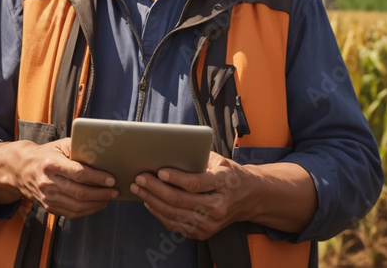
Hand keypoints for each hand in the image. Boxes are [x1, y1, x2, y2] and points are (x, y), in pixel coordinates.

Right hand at [15, 138, 118, 217]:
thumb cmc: (46, 155)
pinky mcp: (48, 207)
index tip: (111, 179)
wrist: (21, 169)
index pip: (78, 173)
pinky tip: (96, 204)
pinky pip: (71, 213)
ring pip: (77, 206)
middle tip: (114, 190)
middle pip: (80, 192)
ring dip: (97, 204)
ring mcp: (47, 197)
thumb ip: (79, 148)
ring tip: (108, 198)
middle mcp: (47, 182)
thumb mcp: (60, 145)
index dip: (97, 178)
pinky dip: (87, 211)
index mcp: (51, 164)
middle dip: (101, 193)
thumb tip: (101, 154)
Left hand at [130, 152, 248, 239]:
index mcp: (224, 185)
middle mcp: (218, 208)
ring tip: (139, 188)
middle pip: (180, 200)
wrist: (248, 198)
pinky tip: (149, 202)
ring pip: (174, 214)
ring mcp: (211, 224)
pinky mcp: (203, 233)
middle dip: (155, 188)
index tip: (159, 170)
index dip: (175, 178)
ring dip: (152, 201)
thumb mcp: (219, 161)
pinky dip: (159, 213)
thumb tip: (168, 153)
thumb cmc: (229, 175)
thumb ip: (198, 157)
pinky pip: (175, 225)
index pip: (195, 184)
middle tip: (140, 178)